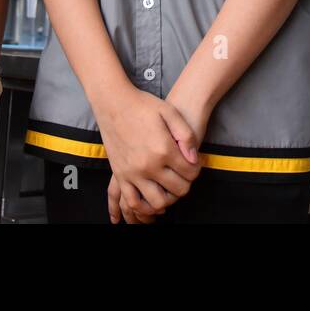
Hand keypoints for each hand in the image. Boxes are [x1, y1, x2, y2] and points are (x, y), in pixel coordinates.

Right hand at [96, 87, 199, 218]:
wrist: (113, 102)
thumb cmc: (143, 105)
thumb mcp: (170, 113)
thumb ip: (186, 136)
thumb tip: (194, 159)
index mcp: (163, 149)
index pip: (190, 173)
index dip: (196, 170)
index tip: (192, 164)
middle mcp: (148, 165)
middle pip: (178, 189)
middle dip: (186, 184)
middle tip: (184, 176)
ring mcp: (132, 172)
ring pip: (157, 202)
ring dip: (168, 200)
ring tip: (170, 189)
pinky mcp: (120, 175)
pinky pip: (132, 202)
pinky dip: (144, 208)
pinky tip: (151, 201)